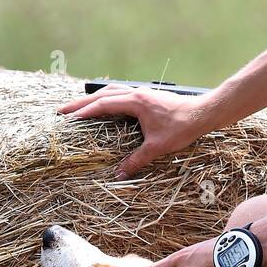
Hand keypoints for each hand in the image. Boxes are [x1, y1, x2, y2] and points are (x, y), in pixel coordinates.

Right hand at [57, 84, 212, 177]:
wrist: (203, 114)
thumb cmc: (182, 127)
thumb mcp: (157, 147)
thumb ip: (136, 160)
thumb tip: (119, 175)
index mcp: (135, 102)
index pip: (103, 104)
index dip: (84, 112)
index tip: (69, 119)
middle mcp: (136, 93)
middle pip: (102, 94)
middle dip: (81, 103)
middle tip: (63, 111)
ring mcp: (142, 93)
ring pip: (111, 92)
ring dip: (94, 99)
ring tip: (79, 107)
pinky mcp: (148, 97)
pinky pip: (121, 94)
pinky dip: (108, 99)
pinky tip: (106, 107)